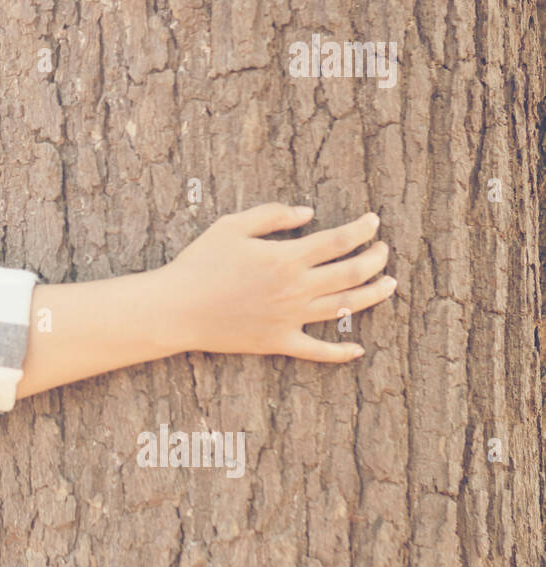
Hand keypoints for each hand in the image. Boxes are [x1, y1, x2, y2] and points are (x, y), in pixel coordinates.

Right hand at [158, 202, 394, 361]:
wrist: (177, 308)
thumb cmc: (200, 263)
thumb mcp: (231, 225)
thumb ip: (272, 214)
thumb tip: (308, 213)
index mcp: (286, 257)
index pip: (339, 240)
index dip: (362, 229)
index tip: (373, 221)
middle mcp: (296, 289)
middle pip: (352, 273)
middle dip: (375, 259)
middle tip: (384, 250)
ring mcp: (291, 318)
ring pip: (345, 307)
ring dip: (373, 295)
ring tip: (389, 285)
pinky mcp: (278, 341)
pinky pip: (317, 351)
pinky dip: (340, 353)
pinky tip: (358, 350)